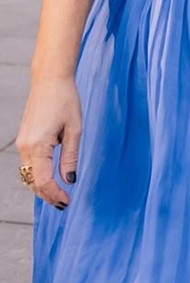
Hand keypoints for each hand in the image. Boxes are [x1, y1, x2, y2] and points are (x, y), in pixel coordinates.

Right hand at [16, 76, 81, 208]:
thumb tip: (70, 180)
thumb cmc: (66, 100)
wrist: (50, 80)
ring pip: (28, 175)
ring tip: (59, 193)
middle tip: (64, 203)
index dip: (55, 195)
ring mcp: (22, 143)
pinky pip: (28, 164)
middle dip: (47, 195)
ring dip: (41, 186)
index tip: (67, 203)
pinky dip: (37, 174)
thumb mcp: (75, 129)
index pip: (43, 182)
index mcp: (38, 145)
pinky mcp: (23, 139)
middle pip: (32, 182)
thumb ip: (70, 156)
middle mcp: (25, 147)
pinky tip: (50, 176)